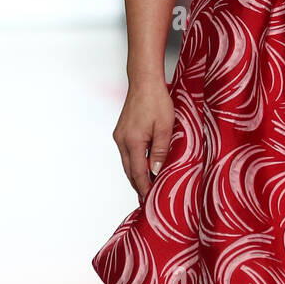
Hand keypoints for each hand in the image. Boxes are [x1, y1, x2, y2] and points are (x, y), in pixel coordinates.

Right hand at [112, 78, 173, 197]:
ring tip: (146, 187)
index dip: (144, 189)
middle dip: (138, 186)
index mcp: (132, 142)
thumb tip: (155, 172)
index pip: (138, 173)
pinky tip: (142, 167)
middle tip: (147, 200)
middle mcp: (122, 141)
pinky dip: (134, 163)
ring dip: (136, 175)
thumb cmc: (157, 101)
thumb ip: (160, 151)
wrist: (144, 82)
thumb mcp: (165, 127)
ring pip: (127, 163)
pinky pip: (127, 153)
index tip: (149, 201)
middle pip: (129, 171)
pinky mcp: (121, 131)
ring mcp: (119, 136)